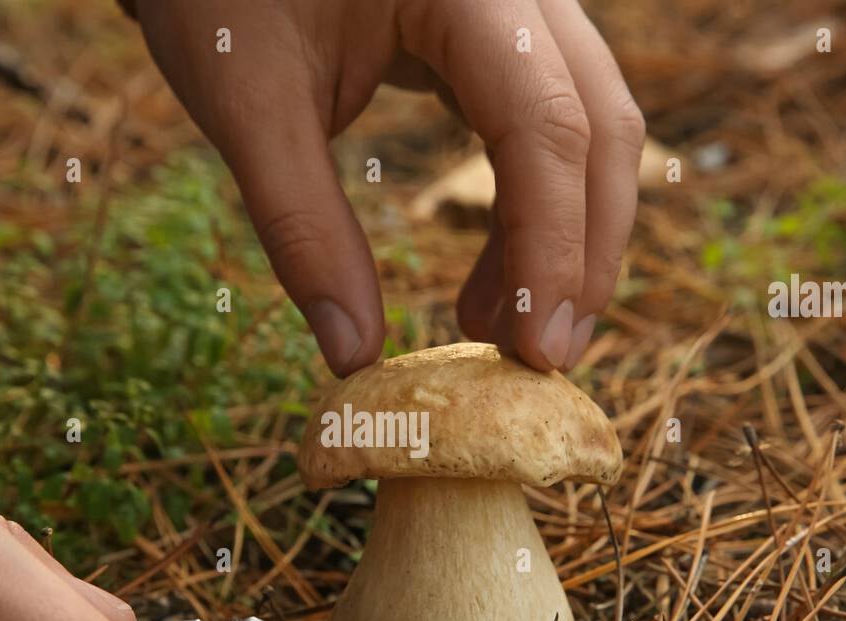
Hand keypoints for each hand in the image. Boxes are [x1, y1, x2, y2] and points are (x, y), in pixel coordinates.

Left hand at [132, 0, 644, 375]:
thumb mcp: (248, 105)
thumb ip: (302, 227)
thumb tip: (353, 358)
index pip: (545, 124)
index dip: (554, 246)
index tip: (535, 352)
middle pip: (597, 128)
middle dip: (582, 254)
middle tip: (539, 361)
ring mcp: (519, 9)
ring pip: (588, 129)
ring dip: (566, 239)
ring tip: (498, 329)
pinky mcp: (502, 38)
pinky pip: (547, 126)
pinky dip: (532, 209)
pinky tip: (493, 278)